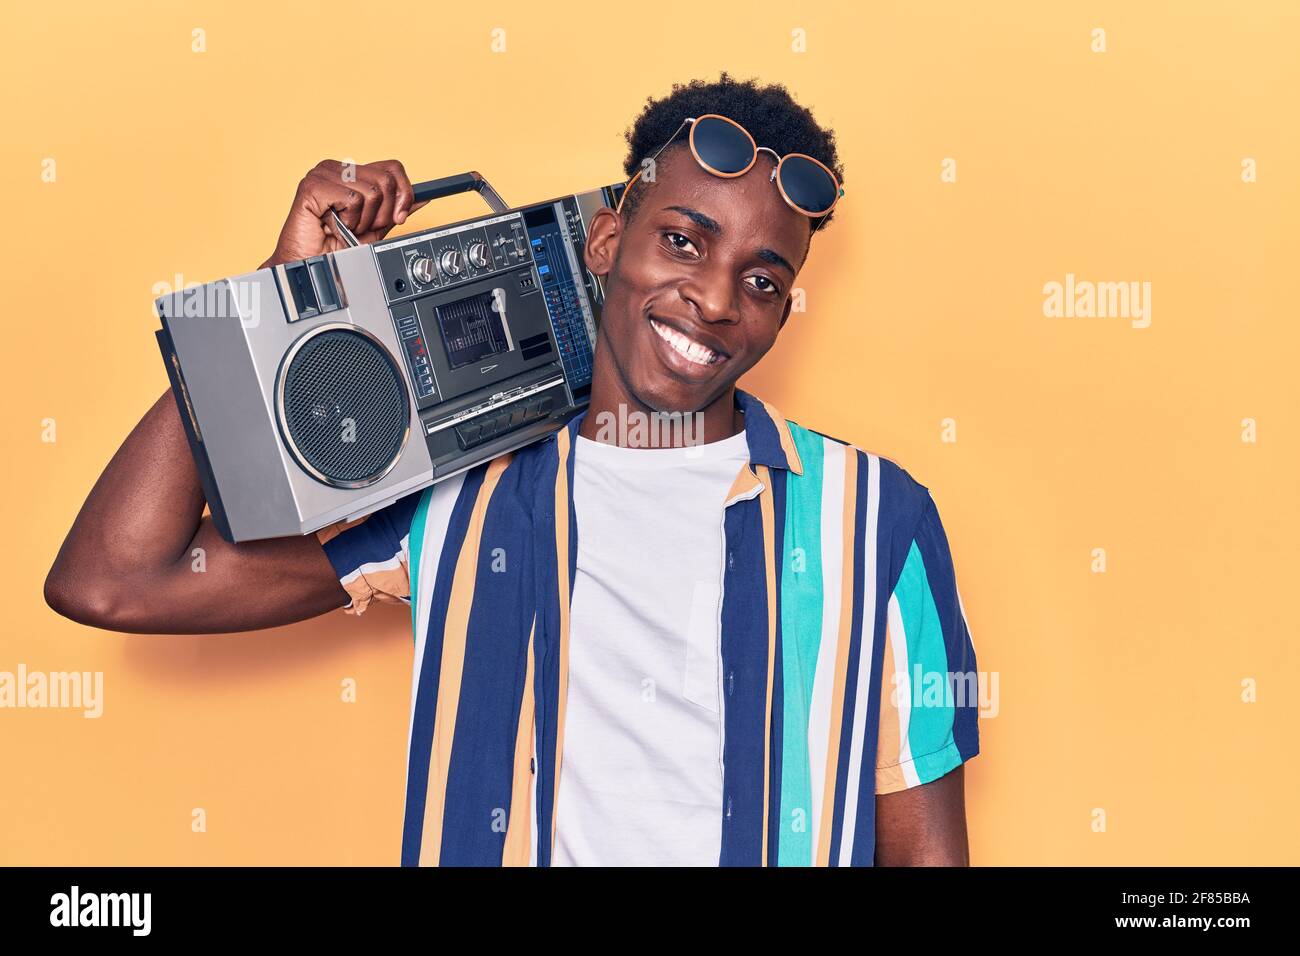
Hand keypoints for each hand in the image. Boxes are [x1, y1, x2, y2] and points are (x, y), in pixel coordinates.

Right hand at [262, 159, 428, 267]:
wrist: (312, 265)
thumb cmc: (335, 248)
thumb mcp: (375, 228)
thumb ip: (395, 211)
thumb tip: (421, 198)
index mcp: (352, 174)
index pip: (392, 168)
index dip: (404, 193)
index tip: (400, 217)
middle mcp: (338, 168)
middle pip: (387, 180)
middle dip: (383, 213)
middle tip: (361, 227)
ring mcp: (323, 174)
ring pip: (372, 191)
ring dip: (363, 220)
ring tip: (345, 227)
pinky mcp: (312, 185)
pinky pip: (352, 199)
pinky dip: (348, 220)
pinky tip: (333, 225)